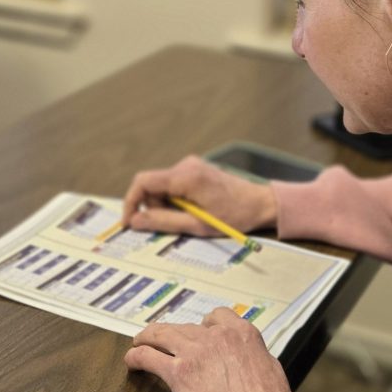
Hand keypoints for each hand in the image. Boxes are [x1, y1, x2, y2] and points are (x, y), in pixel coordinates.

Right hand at [122, 155, 276, 236]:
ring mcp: (191, 165)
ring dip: (167, 205)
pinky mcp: (195, 170)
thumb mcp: (196, 226)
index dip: (131, 201)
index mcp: (185, 176)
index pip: (143, 182)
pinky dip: (175, 200)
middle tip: (175, 224)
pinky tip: (194, 210)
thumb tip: (134, 221)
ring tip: (190, 218)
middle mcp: (185, 165)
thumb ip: (163, 222)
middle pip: (152, 186)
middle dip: (154, 207)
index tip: (130, 221)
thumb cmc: (233, 217)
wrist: (261, 203)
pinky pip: (173, 184)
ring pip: (161, 186)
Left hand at [126, 309, 316, 391]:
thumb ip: (255, 360)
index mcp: (244, 335)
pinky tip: (131, 362)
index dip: (203, 326)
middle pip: (185, 327)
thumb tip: (250, 361)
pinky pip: (148, 357)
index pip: (216, 317)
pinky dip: (136, 357)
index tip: (197, 335)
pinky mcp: (179, 374)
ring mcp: (196, 352)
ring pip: (161, 334)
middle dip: (173, 336)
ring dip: (147, 338)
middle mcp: (218, 337)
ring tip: (139, 344)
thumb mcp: (272, 373)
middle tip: (163, 344)